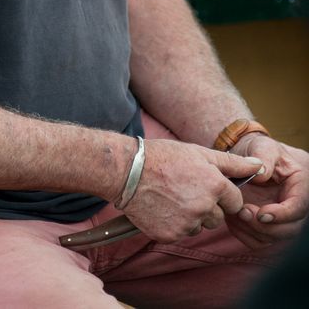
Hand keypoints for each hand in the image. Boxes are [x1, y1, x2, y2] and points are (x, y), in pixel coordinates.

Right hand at [121, 139, 263, 242]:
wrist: (127, 171)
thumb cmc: (163, 157)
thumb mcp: (199, 152)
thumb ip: (232, 163)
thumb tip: (259, 166)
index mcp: (215, 185)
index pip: (235, 201)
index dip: (223, 194)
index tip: (207, 185)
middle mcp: (205, 207)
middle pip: (219, 217)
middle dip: (208, 206)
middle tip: (186, 189)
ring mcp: (188, 223)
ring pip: (200, 226)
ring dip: (192, 216)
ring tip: (172, 197)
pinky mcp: (171, 235)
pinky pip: (182, 233)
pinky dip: (175, 223)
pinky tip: (163, 207)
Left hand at [226, 134, 308, 249]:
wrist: (247, 159)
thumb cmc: (259, 150)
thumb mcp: (263, 146)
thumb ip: (264, 157)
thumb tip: (261, 174)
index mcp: (298, 186)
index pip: (298, 207)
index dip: (282, 215)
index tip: (262, 214)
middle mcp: (292, 206)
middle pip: (288, 230)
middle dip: (264, 227)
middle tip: (242, 212)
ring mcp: (279, 219)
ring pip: (272, 239)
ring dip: (251, 231)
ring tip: (233, 213)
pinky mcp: (265, 226)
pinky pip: (257, 241)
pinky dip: (243, 235)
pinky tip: (231, 219)